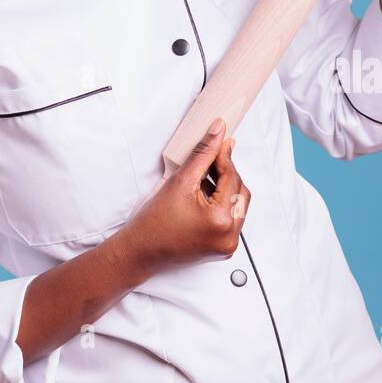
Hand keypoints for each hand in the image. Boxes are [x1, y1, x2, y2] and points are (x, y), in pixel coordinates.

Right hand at [118, 121, 250, 277]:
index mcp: (221, 220)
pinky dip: (221, 204)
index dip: (225, 156)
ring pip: (237, 205)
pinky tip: (202, 196)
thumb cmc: (155, 221)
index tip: (221, 139)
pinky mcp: (223, 248)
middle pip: (240, 192)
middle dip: (227, 173)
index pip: (232, 178)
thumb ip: (203, 154)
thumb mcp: (180, 181)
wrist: (141, 251)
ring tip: (203, 179)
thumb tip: (218, 131)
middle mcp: (230, 236)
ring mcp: (228, 245)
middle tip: (211, 158)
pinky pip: (231, 219)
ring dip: (225, 188)